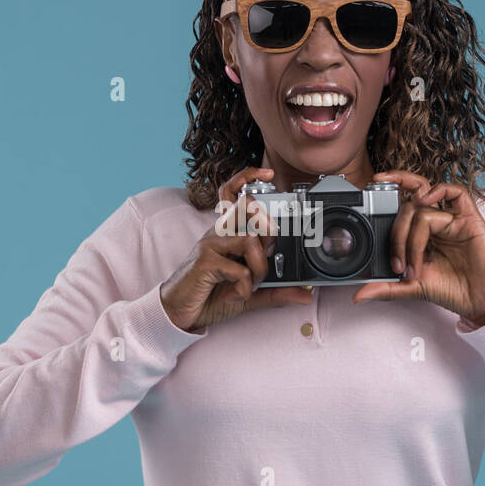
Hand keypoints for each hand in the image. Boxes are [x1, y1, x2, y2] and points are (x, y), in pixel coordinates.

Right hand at [160, 166, 314, 332]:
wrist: (179, 312)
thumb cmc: (210, 296)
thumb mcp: (250, 294)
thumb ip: (277, 292)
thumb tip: (306, 294)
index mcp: (226, 233)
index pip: (233, 194)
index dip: (247, 177)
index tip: (268, 173)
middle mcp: (217, 232)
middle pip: (247, 209)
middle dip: (268, 233)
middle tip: (266, 260)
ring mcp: (210, 244)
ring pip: (250, 240)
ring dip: (259, 268)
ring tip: (251, 285)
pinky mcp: (205, 261)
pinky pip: (239, 268)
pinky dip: (245, 287)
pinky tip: (235, 295)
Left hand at [351, 169, 484, 326]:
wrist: (481, 302)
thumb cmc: (453, 291)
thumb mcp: (412, 288)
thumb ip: (387, 287)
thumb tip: (359, 296)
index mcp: (421, 234)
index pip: (400, 207)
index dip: (385, 192)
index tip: (366, 192)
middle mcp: (436, 223)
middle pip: (407, 208)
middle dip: (396, 236)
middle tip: (398, 265)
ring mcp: (452, 219)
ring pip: (424, 205)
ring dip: (412, 232)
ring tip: (413, 257)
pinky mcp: (470, 219)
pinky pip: (456, 192)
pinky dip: (438, 191)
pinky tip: (427, 201)